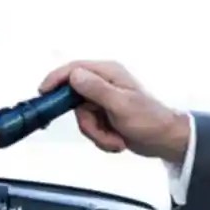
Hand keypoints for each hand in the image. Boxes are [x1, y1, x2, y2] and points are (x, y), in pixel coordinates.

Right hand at [37, 60, 190, 163]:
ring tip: (116, 138)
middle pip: (74, 99)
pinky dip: (102, 138)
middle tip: (99, 130)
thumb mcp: (121, 105)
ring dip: (97, 133)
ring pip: (82, 117)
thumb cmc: (151, 120)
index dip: (56, 79)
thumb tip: (74, 75)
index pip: (74, 69)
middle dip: (87, 122)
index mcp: (109, 73)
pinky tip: (118, 139)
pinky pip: (91, 127)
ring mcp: (104, 100)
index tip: (43, 92)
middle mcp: (105, 83)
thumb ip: (96, 89)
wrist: (166, 140)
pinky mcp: (105, 114)